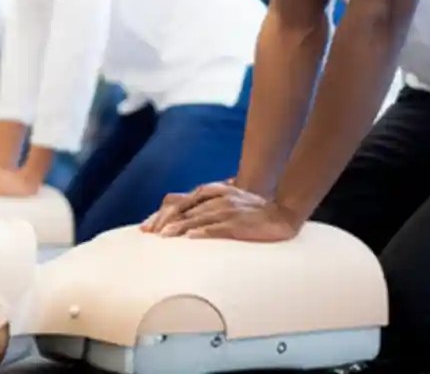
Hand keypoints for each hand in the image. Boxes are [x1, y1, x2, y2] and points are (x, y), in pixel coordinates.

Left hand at [141, 182, 303, 241]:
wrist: (282, 214)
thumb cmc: (252, 211)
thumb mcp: (227, 201)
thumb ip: (206, 206)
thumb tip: (183, 223)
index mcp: (212, 191)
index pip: (180, 202)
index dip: (161, 214)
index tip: (147, 227)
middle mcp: (217, 198)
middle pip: (184, 209)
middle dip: (165, 221)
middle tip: (149, 234)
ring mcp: (227, 210)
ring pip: (197, 218)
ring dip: (179, 227)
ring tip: (164, 236)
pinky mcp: (238, 223)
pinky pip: (217, 227)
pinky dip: (202, 232)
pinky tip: (190, 238)